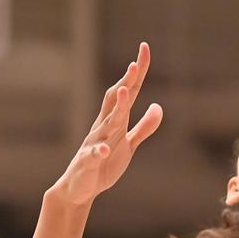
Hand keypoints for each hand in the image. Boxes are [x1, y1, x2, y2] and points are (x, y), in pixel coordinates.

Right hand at [51, 43, 163, 206]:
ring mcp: (94, 143)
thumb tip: (158, 106)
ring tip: (125, 92)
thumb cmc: (104, 164)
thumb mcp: (128, 144)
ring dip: (116, 108)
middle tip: (135, 64)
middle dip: (126, 83)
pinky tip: (103, 149)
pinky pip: (93, 155)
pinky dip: (97, 151)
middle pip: (115, 102)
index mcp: (114, 121)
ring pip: (106, 123)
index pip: (128, 92)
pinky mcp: (89, 163)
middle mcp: (103, 127)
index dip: (136, 73)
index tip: (144, 49)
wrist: (79, 188)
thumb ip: (144, 127)